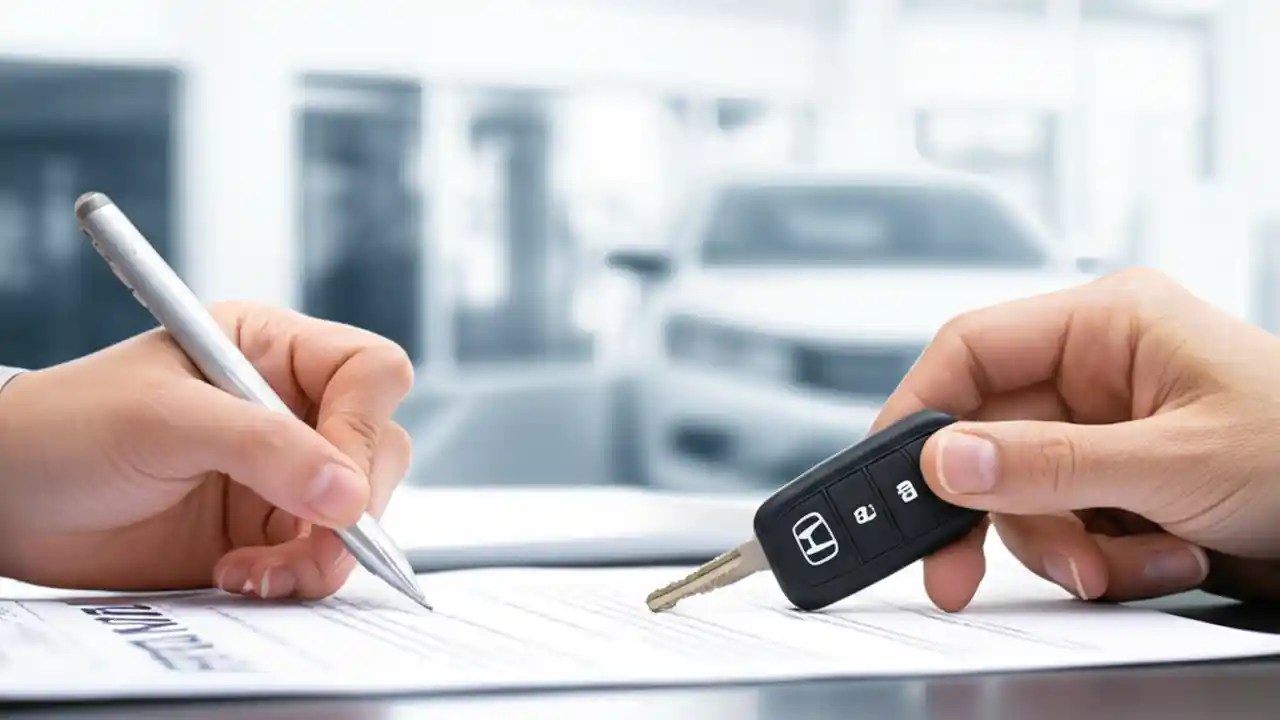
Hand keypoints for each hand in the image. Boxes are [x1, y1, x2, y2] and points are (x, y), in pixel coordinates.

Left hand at [0, 303, 413, 599]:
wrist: (8, 501)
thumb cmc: (68, 428)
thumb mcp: (164, 420)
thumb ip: (264, 449)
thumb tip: (349, 494)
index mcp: (273, 351)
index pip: (368, 373)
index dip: (364, 425)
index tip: (338, 482)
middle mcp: (290, 410)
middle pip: (378, 448)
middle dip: (353, 504)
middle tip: (314, 538)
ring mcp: (283, 474)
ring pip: (359, 513)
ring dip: (323, 552)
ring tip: (256, 570)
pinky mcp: (266, 532)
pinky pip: (319, 559)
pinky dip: (295, 577)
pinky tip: (240, 575)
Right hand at [873, 269, 1279, 610]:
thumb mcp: (1176, 463)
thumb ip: (1050, 464)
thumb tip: (946, 461)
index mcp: (1108, 325)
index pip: (973, 350)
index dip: (921, 411)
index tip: (891, 475)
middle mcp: (1098, 371)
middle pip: (987, 436)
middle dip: (993, 511)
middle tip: (956, 572)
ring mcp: (1106, 431)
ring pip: (1021, 493)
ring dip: (1062, 545)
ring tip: (1125, 564)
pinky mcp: (1119, 484)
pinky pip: (1064, 524)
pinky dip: (1099, 559)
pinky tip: (1160, 559)